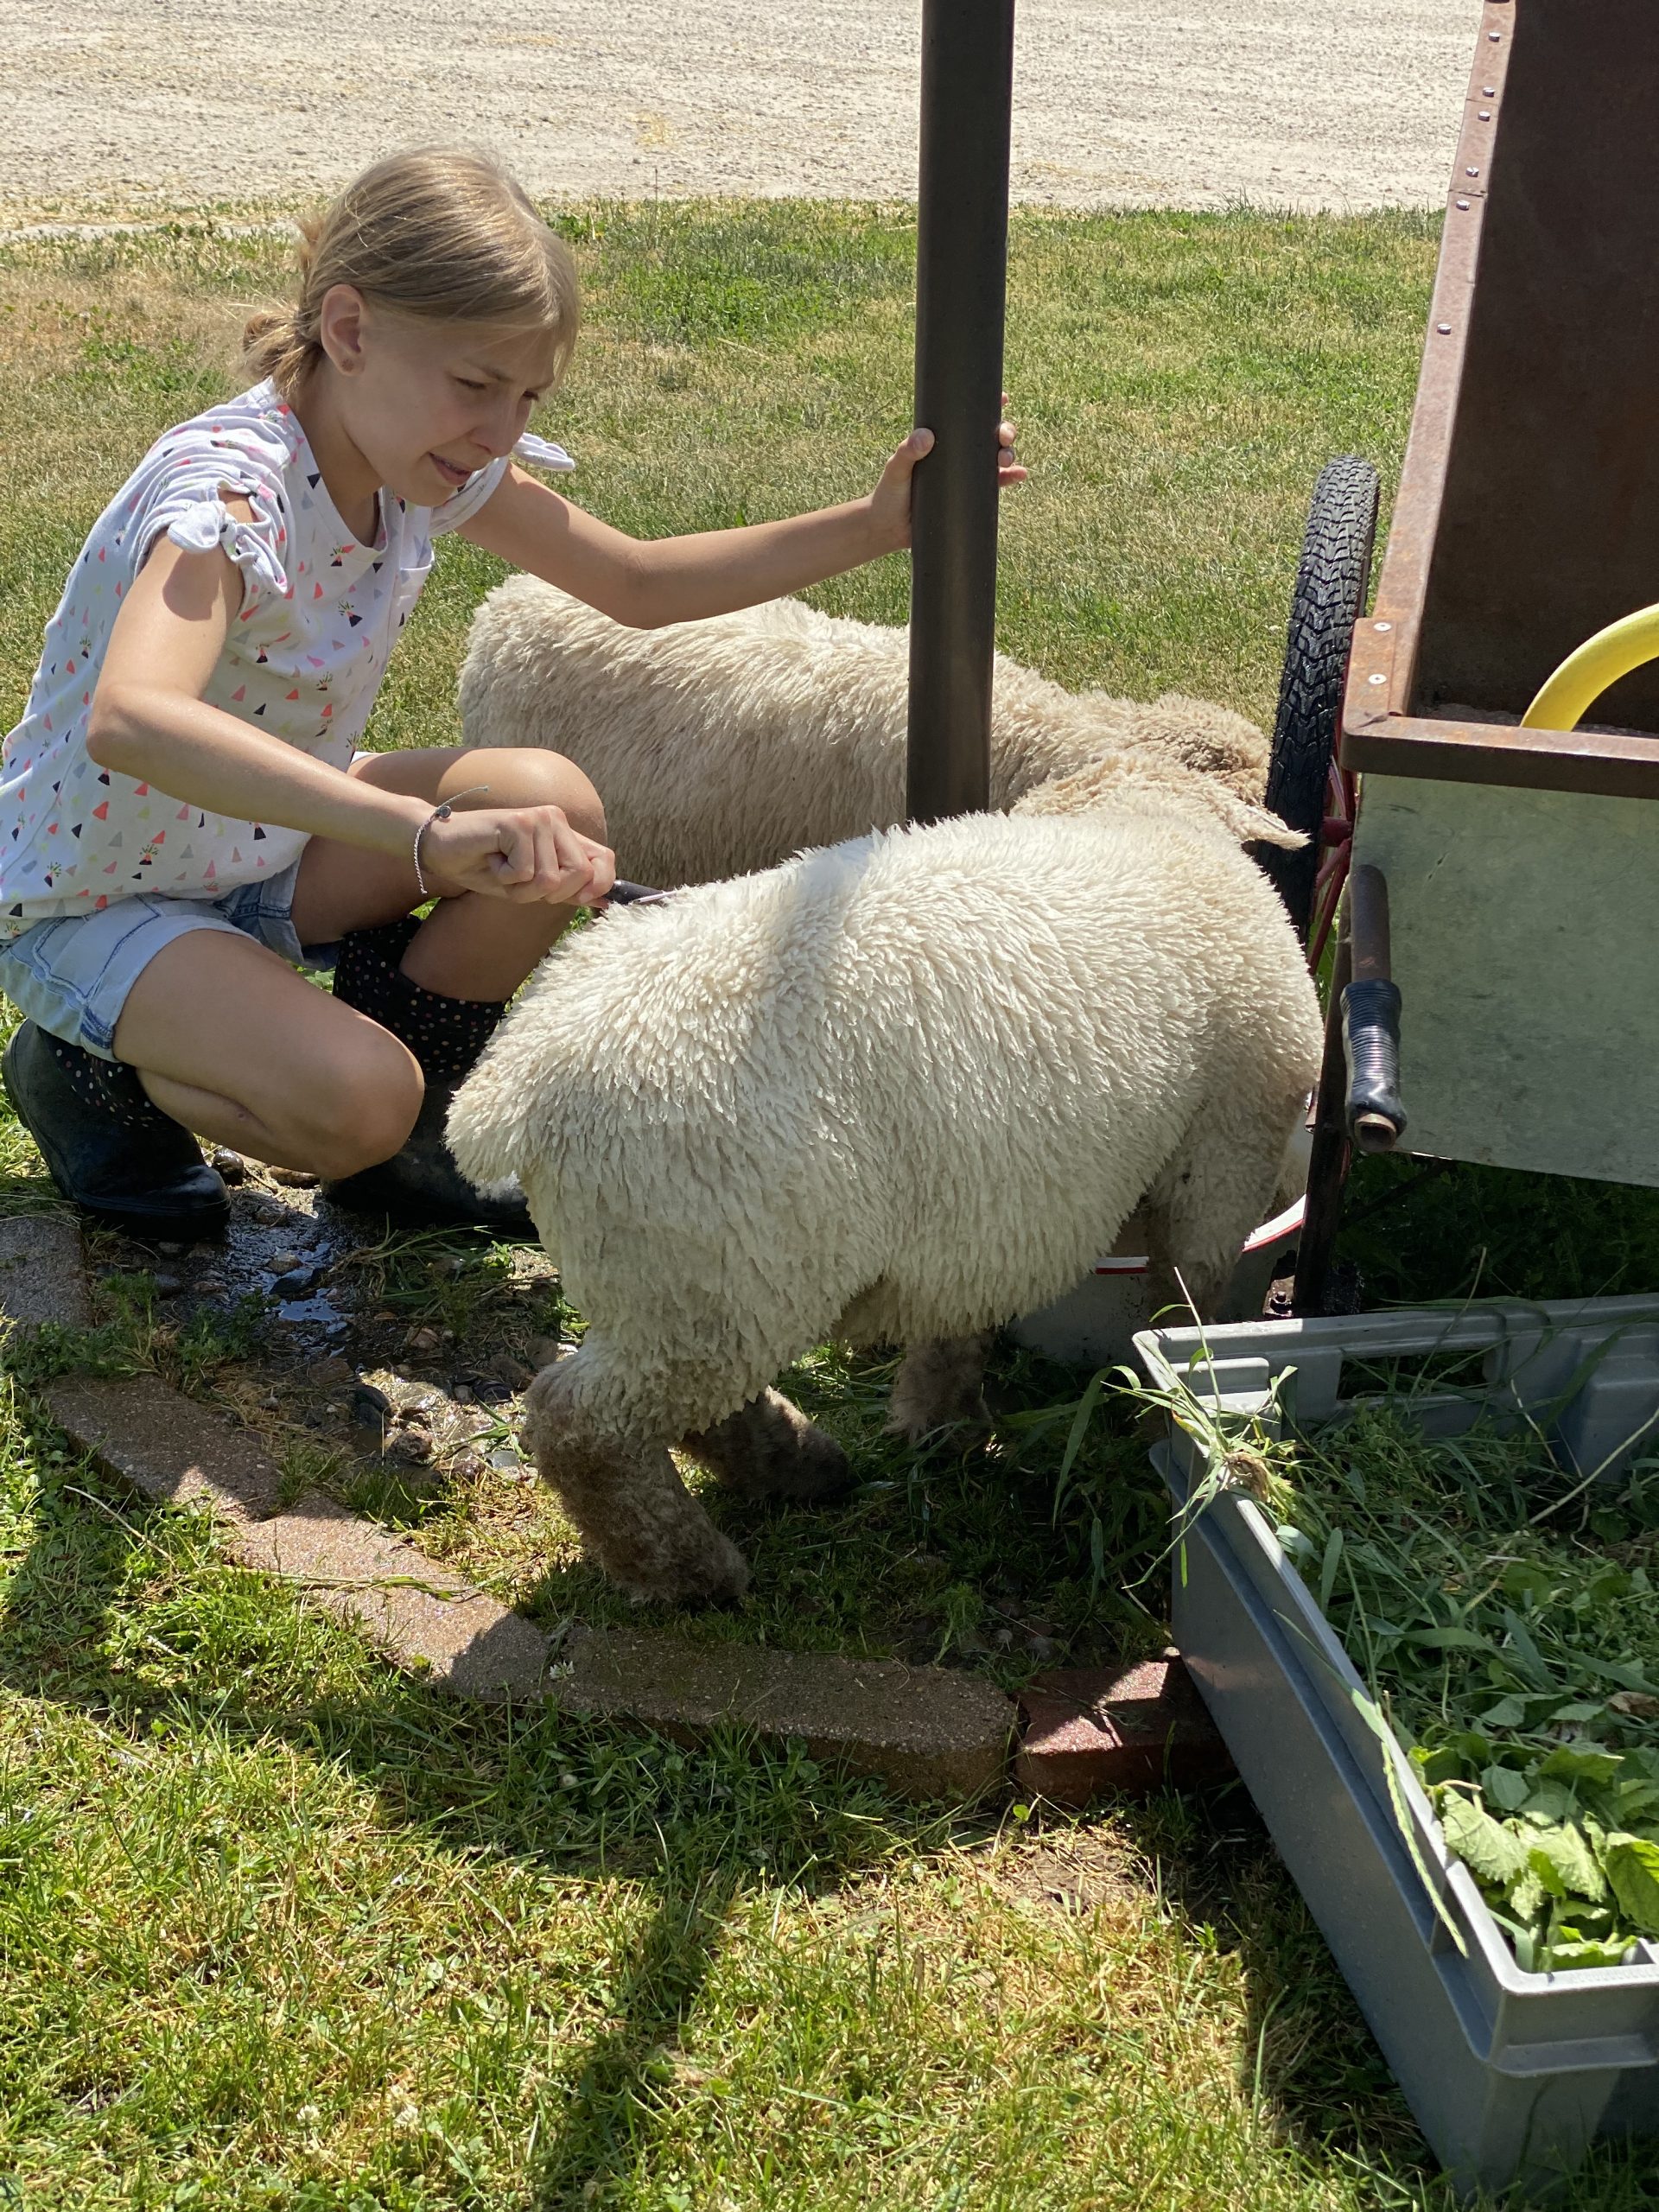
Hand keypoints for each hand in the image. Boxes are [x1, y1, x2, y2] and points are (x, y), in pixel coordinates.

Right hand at [420, 802, 616, 906]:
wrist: (442, 848)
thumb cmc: (485, 866)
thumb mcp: (530, 885)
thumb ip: (567, 888)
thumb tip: (604, 901)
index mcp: (564, 833)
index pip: (605, 859)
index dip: (600, 885)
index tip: (582, 900)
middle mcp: (555, 819)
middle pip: (580, 875)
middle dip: (548, 894)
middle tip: (519, 880)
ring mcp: (538, 819)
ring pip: (550, 879)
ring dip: (521, 888)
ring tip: (502, 868)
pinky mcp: (518, 823)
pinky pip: (525, 872)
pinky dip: (505, 878)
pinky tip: (492, 859)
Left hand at [868, 395, 1026, 551]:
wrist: (890, 529)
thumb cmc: (889, 494)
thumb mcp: (896, 469)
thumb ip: (907, 452)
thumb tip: (926, 436)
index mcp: (943, 440)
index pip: (967, 418)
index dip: (988, 406)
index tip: (1003, 397)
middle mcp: (959, 455)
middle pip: (989, 436)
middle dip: (1004, 431)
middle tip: (1003, 437)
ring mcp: (966, 476)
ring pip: (996, 458)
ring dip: (1008, 454)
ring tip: (1006, 459)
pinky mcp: (971, 496)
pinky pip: (995, 485)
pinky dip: (1010, 478)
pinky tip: (1021, 475)